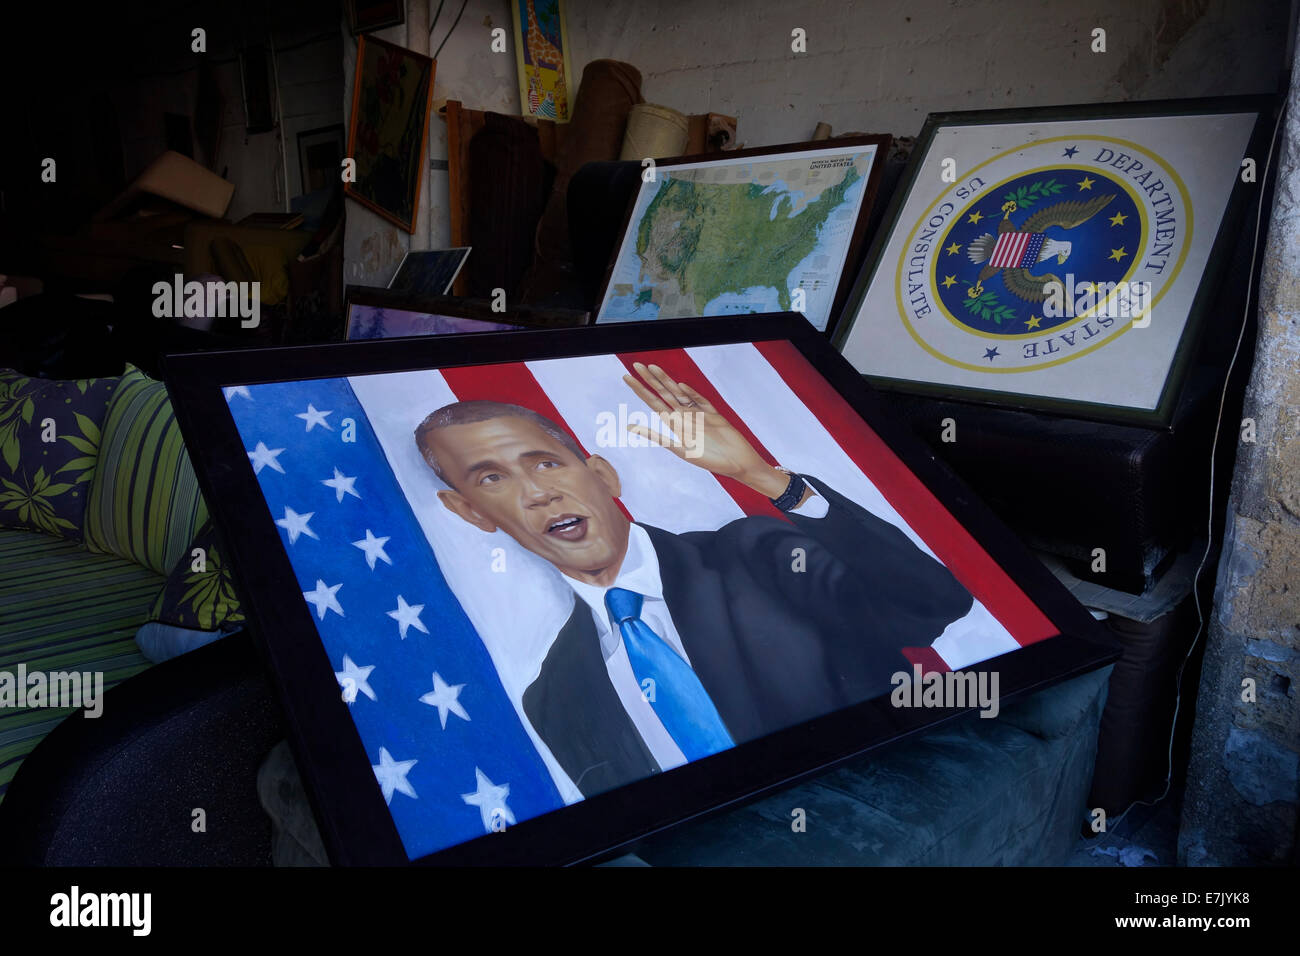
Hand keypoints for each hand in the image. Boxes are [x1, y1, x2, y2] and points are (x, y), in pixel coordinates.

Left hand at [621, 362, 789, 498]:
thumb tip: (629, 427)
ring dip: (666, 381)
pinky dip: (691, 394)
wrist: (737, 464)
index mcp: (675, 425)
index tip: (626, 378)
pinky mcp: (714, 414)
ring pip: (680, 393)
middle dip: (650, 380)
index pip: (653, 403)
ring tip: (652, 368)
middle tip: (635, 366)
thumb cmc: (710, 460)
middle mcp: (685, 416)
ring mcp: (699, 413)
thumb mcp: (680, 449)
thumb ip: (656, 437)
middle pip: (664, 394)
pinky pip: (700, 401)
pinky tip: (680, 386)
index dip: (640, 390)